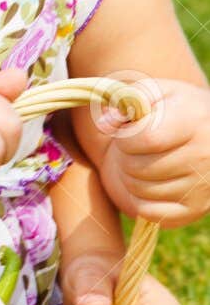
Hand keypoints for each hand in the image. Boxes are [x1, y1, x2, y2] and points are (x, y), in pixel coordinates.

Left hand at [95, 79, 209, 226]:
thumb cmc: (177, 109)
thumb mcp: (156, 93)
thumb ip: (127, 100)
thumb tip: (104, 124)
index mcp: (194, 122)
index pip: (146, 139)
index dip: (126, 137)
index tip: (130, 131)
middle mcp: (204, 156)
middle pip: (138, 167)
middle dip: (126, 156)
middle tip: (137, 147)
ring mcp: (201, 187)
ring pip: (139, 190)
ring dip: (130, 176)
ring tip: (144, 161)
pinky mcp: (194, 210)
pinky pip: (148, 212)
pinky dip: (139, 198)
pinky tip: (149, 181)